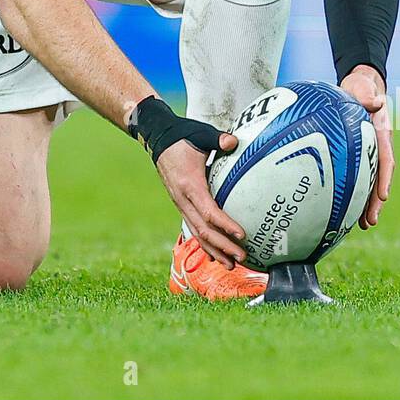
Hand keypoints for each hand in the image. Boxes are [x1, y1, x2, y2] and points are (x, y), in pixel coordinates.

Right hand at [155, 135, 248, 266]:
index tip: (242, 235)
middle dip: (223, 246)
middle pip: (203, 229)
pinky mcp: (181, 203)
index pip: (209, 211)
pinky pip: (193, 227)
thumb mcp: (200, 134)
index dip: (225, 225)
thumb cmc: (182, 136)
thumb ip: (218, 139)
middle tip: (242, 256)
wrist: (157, 137)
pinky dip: (204, 243)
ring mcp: (180, 203)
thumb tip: (234, 142)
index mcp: (190, 184)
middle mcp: (183, 198)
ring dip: (214, 250)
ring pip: (197, 233)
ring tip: (231, 264)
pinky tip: (216, 254)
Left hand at [340, 65, 393, 229]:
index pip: (385, 158)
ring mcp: (369, 153)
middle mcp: (378, 147)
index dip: (384, 178)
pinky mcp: (358, 154)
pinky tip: (345, 209)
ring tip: (363, 225)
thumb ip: (367, 93)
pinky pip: (357, 175)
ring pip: (369, 181)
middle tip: (370, 222)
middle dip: (375, 201)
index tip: (383, 195)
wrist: (360, 86)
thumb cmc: (361, 87)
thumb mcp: (364, 87)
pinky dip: (353, 192)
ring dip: (367, 203)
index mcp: (382, 134)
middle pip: (378, 178)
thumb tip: (375, 100)